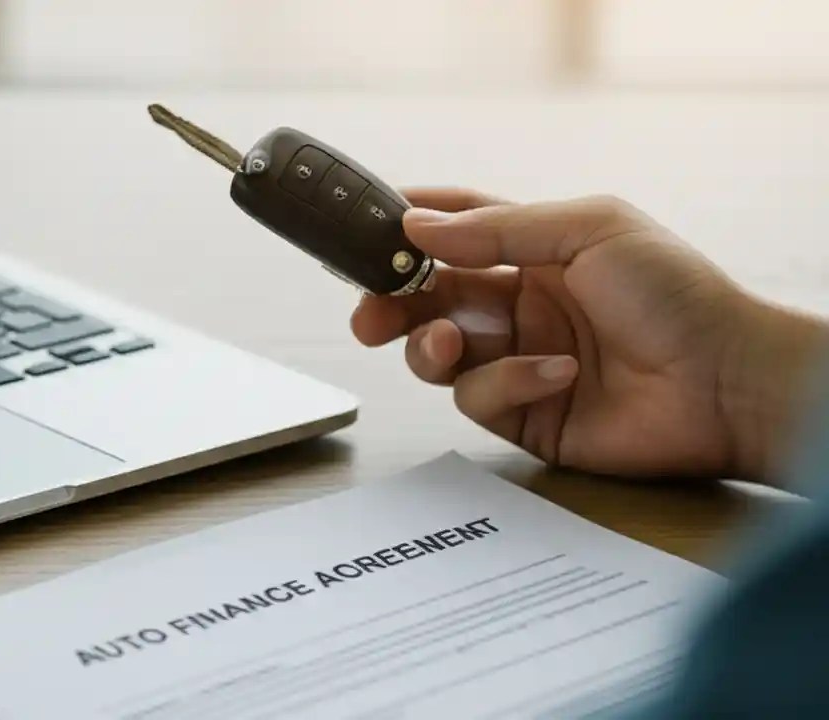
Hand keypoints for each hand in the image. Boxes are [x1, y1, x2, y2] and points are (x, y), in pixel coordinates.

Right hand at [352, 188, 828, 481]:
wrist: (724, 384)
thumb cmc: (676, 295)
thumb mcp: (589, 231)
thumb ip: (500, 228)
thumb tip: (420, 227)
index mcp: (536, 251)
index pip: (458, 228)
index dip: (410, 225)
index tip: (367, 228)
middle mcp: (520, 304)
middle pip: (429, 297)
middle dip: (390, 301)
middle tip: (369, 312)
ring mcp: (518, 358)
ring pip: (437, 352)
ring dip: (430, 345)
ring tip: (447, 344)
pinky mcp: (524, 413)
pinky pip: (479, 397)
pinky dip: (507, 383)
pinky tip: (555, 374)